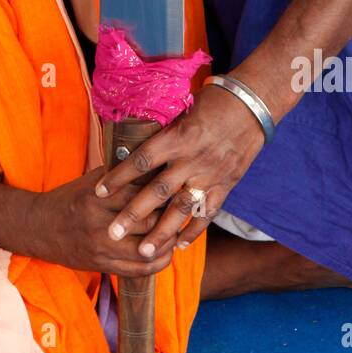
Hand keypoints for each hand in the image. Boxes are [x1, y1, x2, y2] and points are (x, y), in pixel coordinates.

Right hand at [25, 167, 178, 277]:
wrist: (40, 228)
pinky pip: (138, 271)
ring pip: (147, 250)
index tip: (177, 186)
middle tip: (183, 208)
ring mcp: (101, 249)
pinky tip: (166, 253)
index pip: (140, 194)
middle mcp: (99, 224)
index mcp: (97, 197)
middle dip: (170, 216)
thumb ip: (120, 176)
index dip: (162, 191)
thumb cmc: (69, 199)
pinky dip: (158, 263)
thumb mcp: (91, 181)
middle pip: (147, 222)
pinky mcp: (102, 266)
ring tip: (178, 232)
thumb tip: (153, 165)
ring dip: (167, 242)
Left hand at [93, 80, 266, 258]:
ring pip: (181, 209)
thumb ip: (163, 131)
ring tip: (144, 252)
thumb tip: (134, 142)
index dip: (118, 177)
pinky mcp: (226, 184)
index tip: (98, 192)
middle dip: (133, 215)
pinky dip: (194, 231)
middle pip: (157, 192)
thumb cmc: (213, 100)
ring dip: (161, 233)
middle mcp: (191, 159)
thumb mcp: (183, 109)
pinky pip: (207, 213)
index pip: (141, 161)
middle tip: (112, 233)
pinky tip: (178, 245)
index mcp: (178, 137)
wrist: (253, 104)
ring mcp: (210, 175)